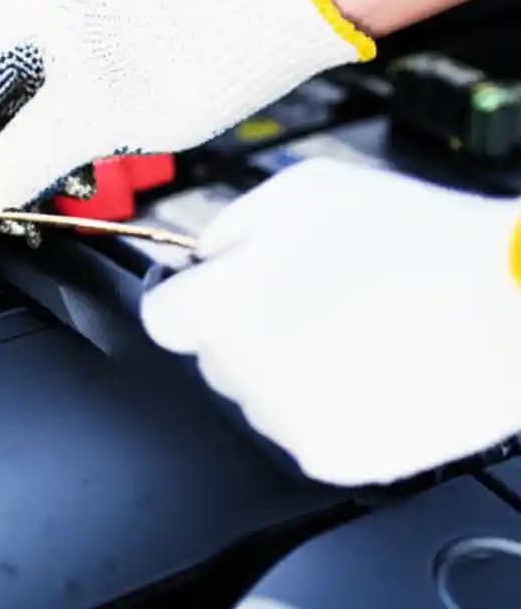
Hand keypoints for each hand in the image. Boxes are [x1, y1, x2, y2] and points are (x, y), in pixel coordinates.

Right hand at [0, 0, 374, 253]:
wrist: (276, 27)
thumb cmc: (198, 58)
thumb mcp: (92, 123)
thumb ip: (16, 165)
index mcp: (24, 15)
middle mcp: (37, 17)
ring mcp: (69, 34)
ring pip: (16, 115)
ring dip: (18, 169)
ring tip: (31, 214)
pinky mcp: (100, 57)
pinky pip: (54, 113)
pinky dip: (55, 155)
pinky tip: (78, 185)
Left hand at [141, 158, 520, 485]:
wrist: (511, 306)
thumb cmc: (412, 241)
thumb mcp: (301, 192)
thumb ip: (228, 228)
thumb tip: (198, 260)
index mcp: (219, 307)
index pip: (164, 316)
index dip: (196, 295)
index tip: (222, 289)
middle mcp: (239, 373)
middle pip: (217, 355)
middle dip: (250, 327)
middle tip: (318, 297)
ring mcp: (284, 422)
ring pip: (263, 395)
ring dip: (291, 368)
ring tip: (361, 329)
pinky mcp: (331, 459)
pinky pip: (310, 429)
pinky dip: (333, 406)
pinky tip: (377, 369)